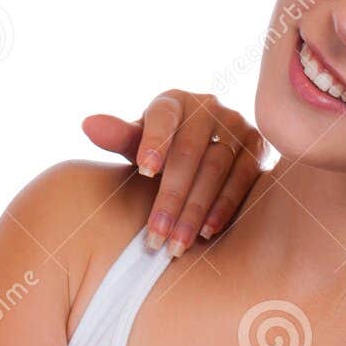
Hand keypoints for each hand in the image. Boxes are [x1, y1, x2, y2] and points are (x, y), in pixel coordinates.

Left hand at [83, 89, 265, 254]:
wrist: (204, 157)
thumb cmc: (161, 153)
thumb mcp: (137, 145)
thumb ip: (118, 138)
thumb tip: (88, 125)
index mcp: (174, 102)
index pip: (164, 117)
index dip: (155, 142)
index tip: (145, 172)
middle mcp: (209, 107)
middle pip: (190, 152)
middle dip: (171, 197)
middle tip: (155, 236)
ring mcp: (237, 127)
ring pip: (217, 168)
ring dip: (195, 210)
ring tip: (176, 244)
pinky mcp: (257, 149)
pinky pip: (244, 178)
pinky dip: (224, 207)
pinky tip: (207, 232)